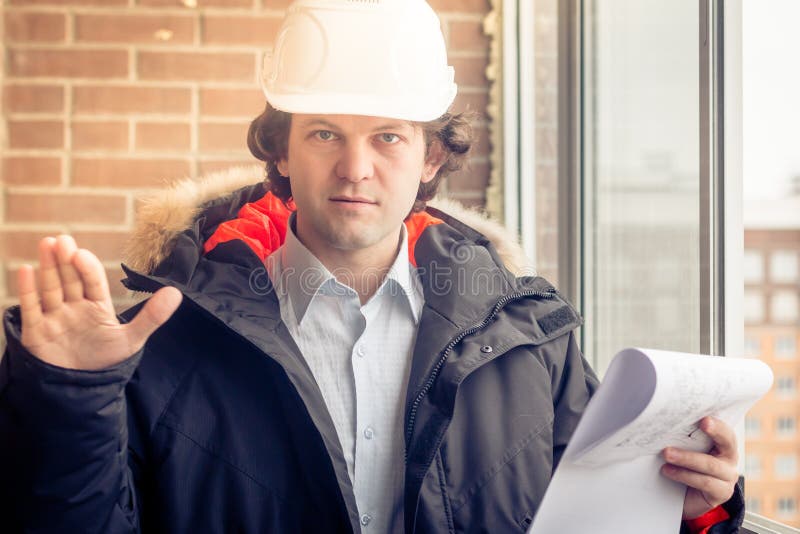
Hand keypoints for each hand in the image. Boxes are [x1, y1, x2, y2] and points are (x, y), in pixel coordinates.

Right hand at [18, 235, 181, 370]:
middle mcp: (75, 307)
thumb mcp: (131, 339)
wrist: (81, 392)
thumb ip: (152, 317)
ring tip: (47, 243)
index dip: (88, 267)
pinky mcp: (37, 331)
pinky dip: (27, 289)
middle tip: (62, 239)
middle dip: (65, 260)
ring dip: (48, 267)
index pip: (93, 281)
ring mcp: (55, 317)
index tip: (81, 254)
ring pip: (50, 288)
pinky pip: (31, 308)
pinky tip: (26, 270)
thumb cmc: (106, 363)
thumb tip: (176, 292)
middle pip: (70, 279)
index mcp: (98, 306)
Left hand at [660, 416, 737, 519]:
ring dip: (686, 458)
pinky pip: (704, 482)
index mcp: (723, 443)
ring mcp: (727, 477)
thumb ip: (684, 437)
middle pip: (726, 442)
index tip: (705, 418)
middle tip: (698, 424)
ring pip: (710, 464)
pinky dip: (684, 475)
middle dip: (714, 431)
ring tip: (666, 454)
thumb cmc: (685, 466)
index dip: (718, 424)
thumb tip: (663, 422)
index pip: (725, 429)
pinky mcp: (721, 493)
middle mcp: (729, 458)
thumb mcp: (686, 449)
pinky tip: (667, 471)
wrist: (685, 498)